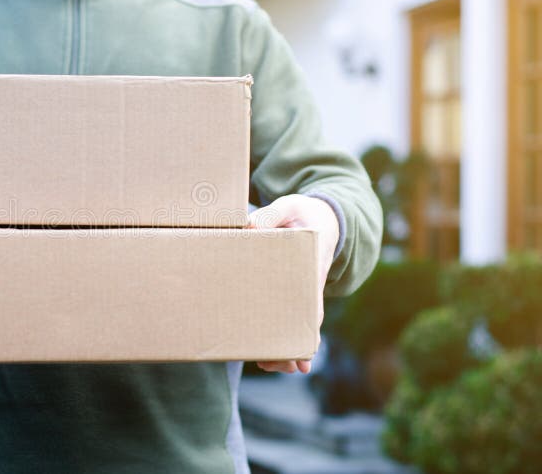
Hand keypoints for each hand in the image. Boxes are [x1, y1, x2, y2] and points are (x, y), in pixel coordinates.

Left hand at [248, 194, 338, 373]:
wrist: (322, 217)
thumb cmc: (303, 212)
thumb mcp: (290, 205)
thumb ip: (271, 214)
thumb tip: (249, 227)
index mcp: (312, 263)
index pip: (312, 299)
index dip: (308, 324)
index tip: (303, 345)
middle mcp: (310, 283)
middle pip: (305, 322)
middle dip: (294, 345)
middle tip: (280, 364)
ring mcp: (302, 291)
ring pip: (298, 327)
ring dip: (286, 348)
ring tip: (268, 366)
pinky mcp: (292, 294)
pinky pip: (288, 320)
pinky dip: (280, 338)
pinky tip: (266, 358)